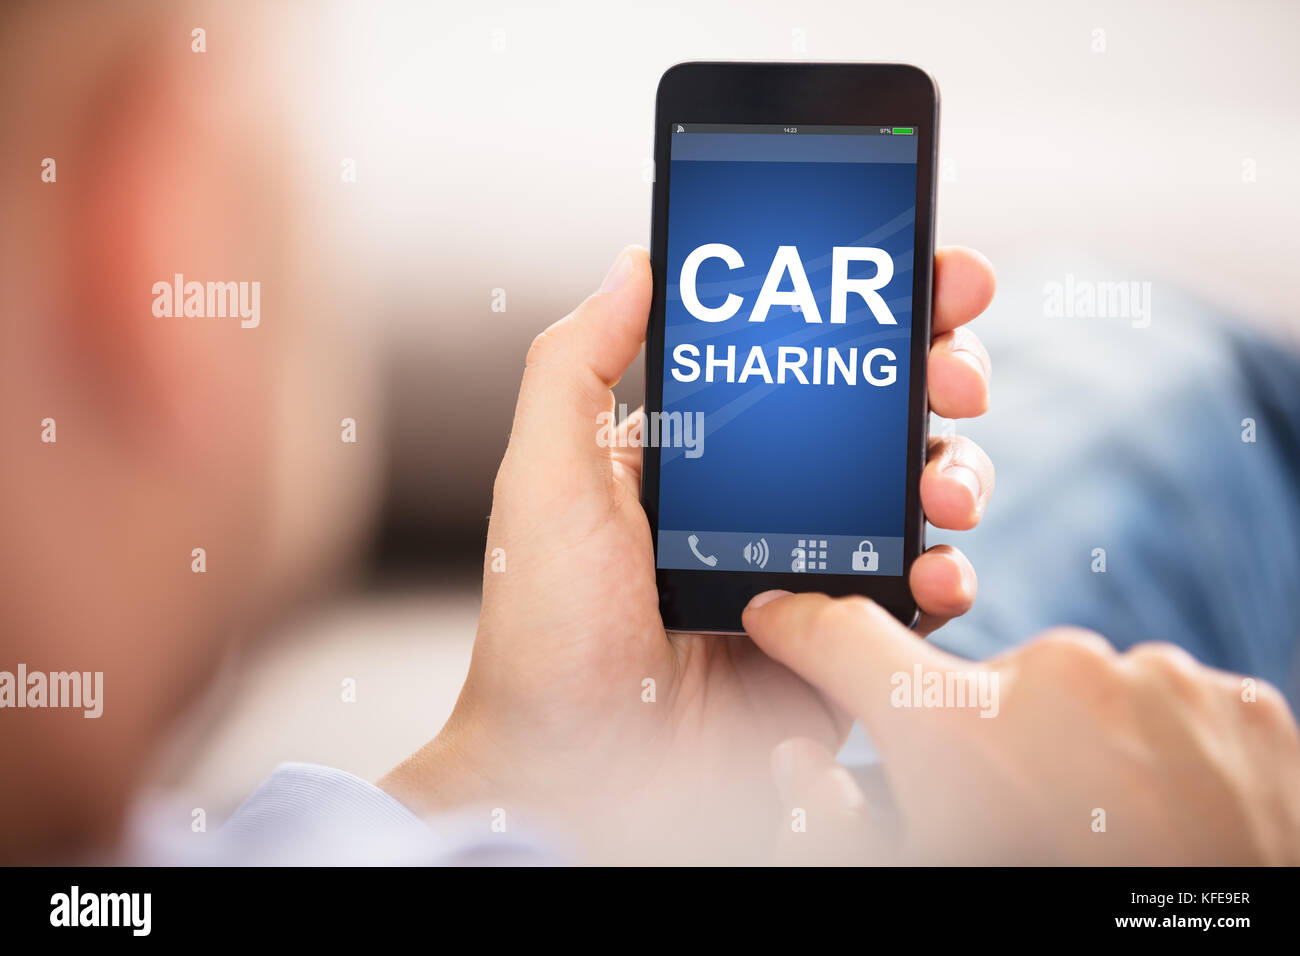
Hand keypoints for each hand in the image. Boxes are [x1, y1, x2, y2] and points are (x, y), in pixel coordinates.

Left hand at [382, 245, 996, 861]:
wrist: (577, 771)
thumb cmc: (546, 628)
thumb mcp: (545, 476)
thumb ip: (576, 362)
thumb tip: (639, 261)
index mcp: (708, 450)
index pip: (805, 356)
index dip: (874, 308)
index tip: (929, 276)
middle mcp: (770, 498)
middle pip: (884, 411)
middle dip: (940, 374)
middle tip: (953, 376)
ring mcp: (815, 567)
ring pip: (922, 491)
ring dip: (960, 469)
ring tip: (945, 491)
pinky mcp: (846, 643)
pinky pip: (925, 595)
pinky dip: (952, 574)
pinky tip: (938, 573)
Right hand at [746, 593, 1299, 863]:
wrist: (1227, 950)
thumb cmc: (1044, 901)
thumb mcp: (915, 872)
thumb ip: (832, 819)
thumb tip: (799, 759)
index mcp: (961, 730)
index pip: (842, 635)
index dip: (799, 627)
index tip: (780, 618)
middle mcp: (1057, 678)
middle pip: (981, 683)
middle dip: (986, 736)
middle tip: (1015, 809)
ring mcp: (1159, 684)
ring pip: (1083, 692)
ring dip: (1077, 744)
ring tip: (1099, 823)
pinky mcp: (1238, 704)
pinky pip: (1166, 705)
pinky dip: (1158, 750)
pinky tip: (1166, 813)